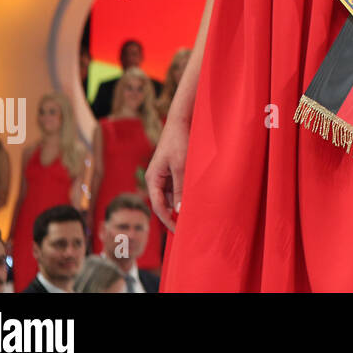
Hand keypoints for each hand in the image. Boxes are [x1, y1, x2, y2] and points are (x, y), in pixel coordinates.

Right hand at [146, 117, 188, 232]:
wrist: (182, 120)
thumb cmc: (180, 141)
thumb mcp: (181, 166)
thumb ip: (181, 188)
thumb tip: (180, 210)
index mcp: (153, 179)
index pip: (159, 207)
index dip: (168, 221)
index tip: (179, 231)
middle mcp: (157, 179)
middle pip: (166, 203)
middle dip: (177, 213)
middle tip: (192, 225)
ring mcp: (165, 175)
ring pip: (175, 195)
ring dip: (185, 201)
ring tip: (199, 211)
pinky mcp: (174, 170)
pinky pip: (180, 186)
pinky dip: (188, 192)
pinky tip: (199, 196)